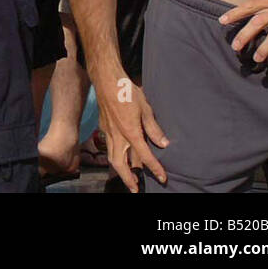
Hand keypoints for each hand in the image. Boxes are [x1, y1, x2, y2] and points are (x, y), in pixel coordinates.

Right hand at [91, 71, 167, 191]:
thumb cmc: (127, 91)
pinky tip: (121, 156)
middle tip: (136, 189)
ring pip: (112, 157)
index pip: (145, 156)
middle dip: (128, 179)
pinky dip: (116, 156)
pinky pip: (109, 146)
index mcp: (130, 132)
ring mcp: (108, 132)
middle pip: (121, 164)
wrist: (106, 80)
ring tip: (129, 178)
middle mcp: (118, 135)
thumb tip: (163, 144)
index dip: (155, 169)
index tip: (162, 178)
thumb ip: (153, 128)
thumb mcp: (145, 108)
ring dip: (121, 171)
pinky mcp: (104, 127)